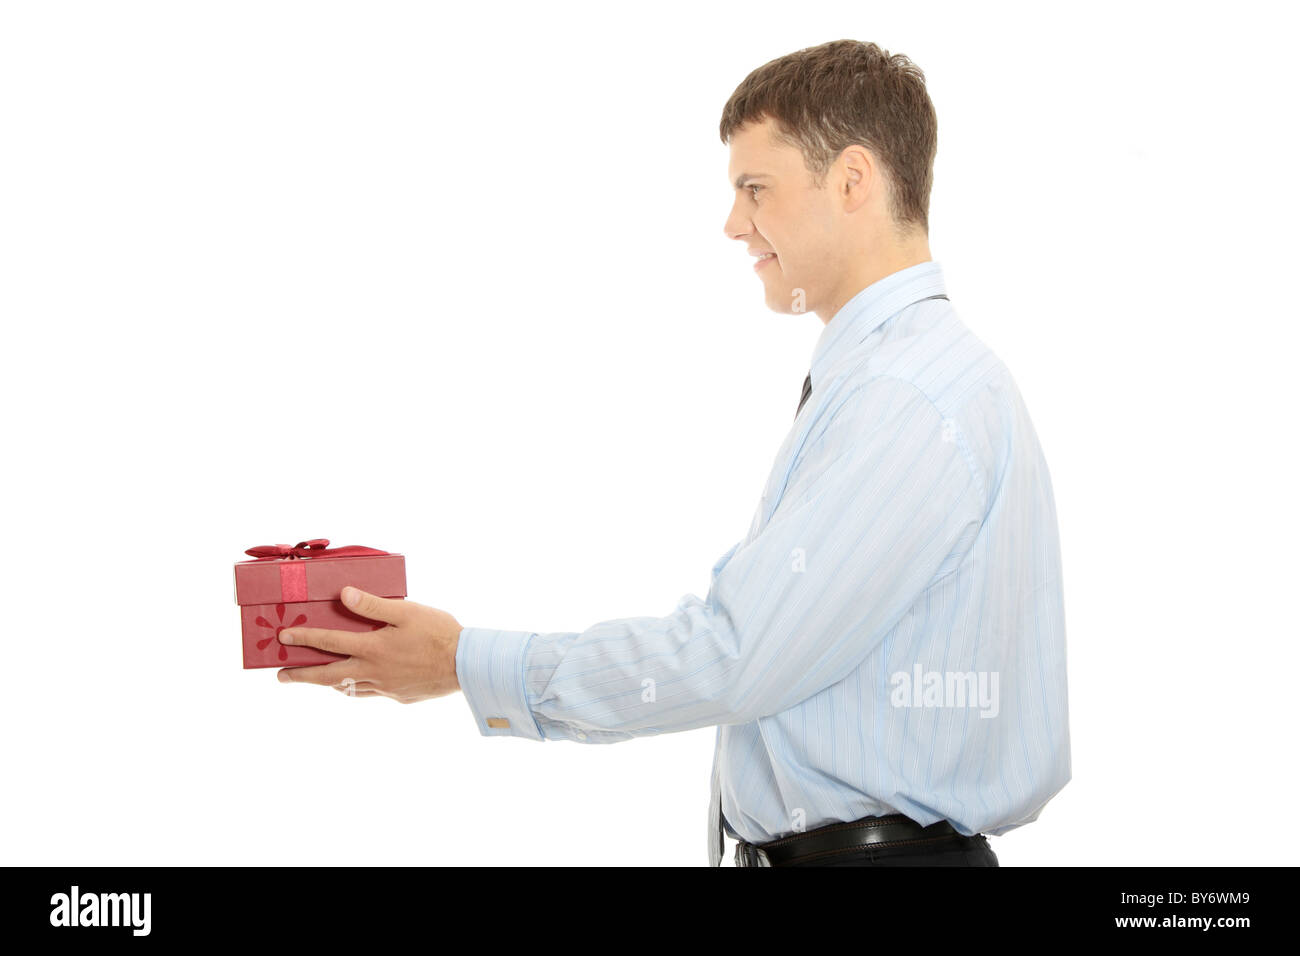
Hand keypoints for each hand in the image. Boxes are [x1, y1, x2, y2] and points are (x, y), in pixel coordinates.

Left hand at [276, 585, 461, 703]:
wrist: (465, 665)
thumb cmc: (438, 633)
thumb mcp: (406, 611)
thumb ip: (372, 605)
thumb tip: (343, 596)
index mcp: (373, 648)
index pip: (329, 642)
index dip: (304, 638)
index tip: (282, 637)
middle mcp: (373, 671)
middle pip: (328, 676)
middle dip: (302, 675)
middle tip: (281, 676)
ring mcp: (385, 687)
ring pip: (347, 688)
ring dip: (327, 683)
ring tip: (315, 680)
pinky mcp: (398, 696)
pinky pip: (368, 693)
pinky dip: (354, 689)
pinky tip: (354, 685)